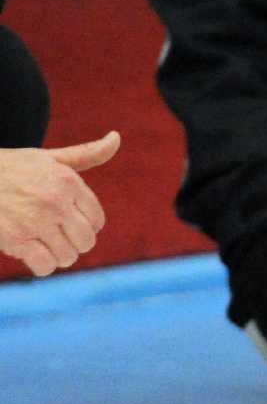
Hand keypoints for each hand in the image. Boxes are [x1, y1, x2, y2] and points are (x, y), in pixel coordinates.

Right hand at [0, 132, 119, 275]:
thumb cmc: (12, 169)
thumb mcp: (49, 158)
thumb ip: (86, 154)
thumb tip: (116, 137)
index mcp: (67, 182)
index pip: (96, 220)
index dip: (87, 226)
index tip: (71, 224)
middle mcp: (55, 201)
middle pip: (86, 241)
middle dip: (75, 244)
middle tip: (59, 238)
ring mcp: (35, 221)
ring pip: (67, 256)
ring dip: (58, 256)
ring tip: (45, 246)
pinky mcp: (16, 239)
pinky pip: (45, 266)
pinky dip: (42, 266)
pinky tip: (33, 255)